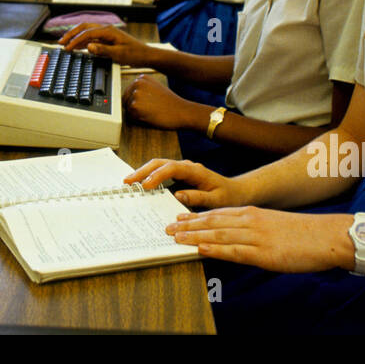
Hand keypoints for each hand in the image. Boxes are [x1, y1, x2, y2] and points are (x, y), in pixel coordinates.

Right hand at [58, 24, 150, 65]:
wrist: (146, 55)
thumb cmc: (135, 54)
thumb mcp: (119, 54)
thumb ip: (103, 50)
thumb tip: (89, 46)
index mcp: (108, 31)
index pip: (87, 33)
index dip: (75, 40)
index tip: (67, 48)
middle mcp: (106, 29)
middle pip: (84, 28)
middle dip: (71, 34)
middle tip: (61, 42)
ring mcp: (107, 34)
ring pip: (87, 31)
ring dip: (76, 37)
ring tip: (65, 44)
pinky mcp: (108, 39)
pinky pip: (92, 38)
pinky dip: (83, 41)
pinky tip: (78, 47)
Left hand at [122, 75, 204, 130]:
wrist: (182, 111)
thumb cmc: (170, 103)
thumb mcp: (156, 88)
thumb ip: (142, 88)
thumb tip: (129, 95)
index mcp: (142, 78)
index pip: (129, 92)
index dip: (138, 101)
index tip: (149, 103)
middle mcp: (137, 83)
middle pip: (125, 100)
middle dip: (135, 107)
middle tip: (151, 108)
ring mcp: (136, 94)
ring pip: (127, 109)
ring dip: (137, 113)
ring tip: (152, 112)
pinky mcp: (135, 106)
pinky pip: (130, 117)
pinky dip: (138, 120)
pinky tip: (150, 116)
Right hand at [124, 157, 241, 207]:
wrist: (236, 191)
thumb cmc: (228, 196)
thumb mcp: (217, 200)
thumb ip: (199, 197)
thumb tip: (178, 194)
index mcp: (195, 171)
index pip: (172, 168)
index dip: (157, 175)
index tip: (145, 185)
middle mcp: (187, 166)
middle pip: (160, 163)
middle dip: (143, 170)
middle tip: (128, 181)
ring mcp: (182, 169)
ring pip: (158, 165)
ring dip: (143, 172)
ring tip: (129, 182)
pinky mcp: (179, 174)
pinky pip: (161, 171)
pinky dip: (149, 175)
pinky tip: (139, 184)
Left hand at [165, 207, 346, 273]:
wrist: (327, 236)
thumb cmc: (303, 234)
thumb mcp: (274, 224)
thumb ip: (255, 229)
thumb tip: (238, 238)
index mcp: (253, 213)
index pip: (218, 214)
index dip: (196, 217)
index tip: (179, 219)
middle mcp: (250, 220)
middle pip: (212, 222)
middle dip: (188, 225)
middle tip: (167, 228)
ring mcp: (255, 235)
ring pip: (218, 234)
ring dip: (194, 236)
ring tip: (175, 238)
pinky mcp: (263, 252)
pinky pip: (233, 250)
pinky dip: (214, 249)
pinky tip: (200, 249)